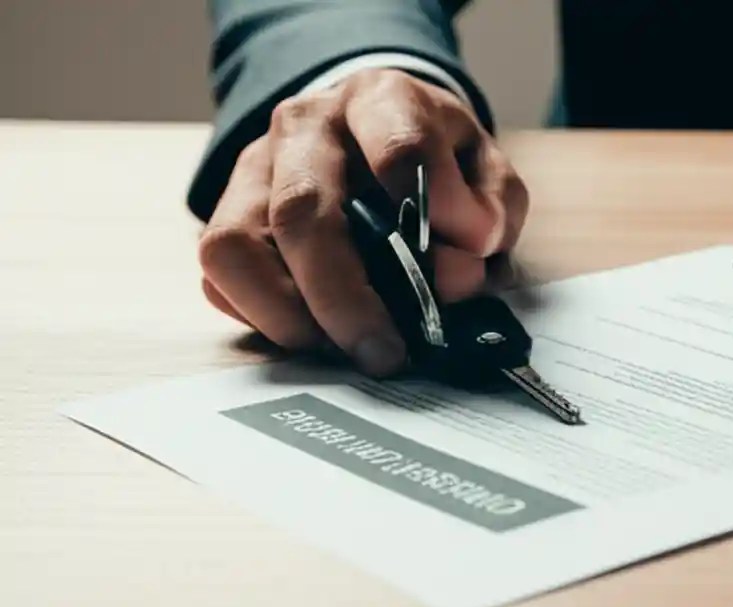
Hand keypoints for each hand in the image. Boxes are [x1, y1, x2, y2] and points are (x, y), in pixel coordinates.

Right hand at [197, 69, 527, 374]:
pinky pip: (220, 276)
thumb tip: (454, 274)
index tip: (466, 260)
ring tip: (341, 351)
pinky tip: (312, 334)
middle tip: (384, 353)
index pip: (401, 147)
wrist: (383, 138)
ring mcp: (254, 169)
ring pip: (237, 245)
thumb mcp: (486, 177)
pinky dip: (262, 318)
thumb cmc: (438, 164)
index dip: (435, 210)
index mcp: (381, 101)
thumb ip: (487, 218)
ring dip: (291, 315)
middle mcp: (305, 127)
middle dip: (345, 297)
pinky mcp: (226, 216)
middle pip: (303, 209)